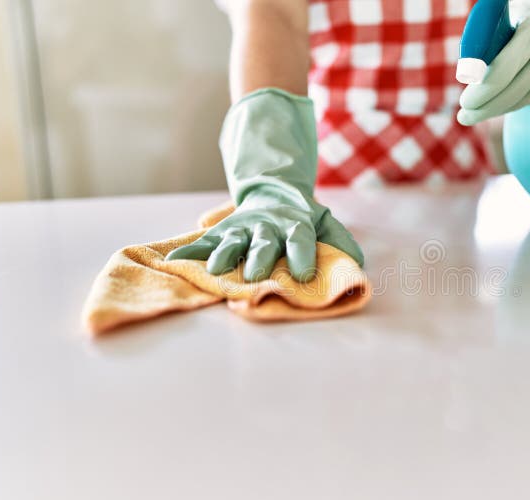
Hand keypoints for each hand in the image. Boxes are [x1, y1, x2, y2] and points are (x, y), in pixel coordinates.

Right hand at [166, 181, 362, 280]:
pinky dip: (190, 251)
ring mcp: (243, 227)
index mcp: (297, 225)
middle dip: (260, 260)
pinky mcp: (222, 230)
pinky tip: (174, 261)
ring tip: (215, 272)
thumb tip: (355, 263)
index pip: (302, 240)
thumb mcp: (326, 223)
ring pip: (233, 241)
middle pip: (264, 243)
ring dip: (224, 255)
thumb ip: (340, 242)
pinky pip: (205, 240)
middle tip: (257, 277)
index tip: (304, 275)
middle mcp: (268, 226)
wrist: (273, 191)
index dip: (304, 256)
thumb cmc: (303, 218)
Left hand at [458, 0, 529, 125]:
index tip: (464, 103)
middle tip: (464, 117)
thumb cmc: (526, 8)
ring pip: (522, 101)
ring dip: (496, 110)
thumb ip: (486, 38)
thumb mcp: (505, 12)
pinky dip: (514, 102)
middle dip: (484, 110)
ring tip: (475, 113)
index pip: (502, 73)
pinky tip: (502, 99)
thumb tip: (467, 73)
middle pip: (512, 93)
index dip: (481, 93)